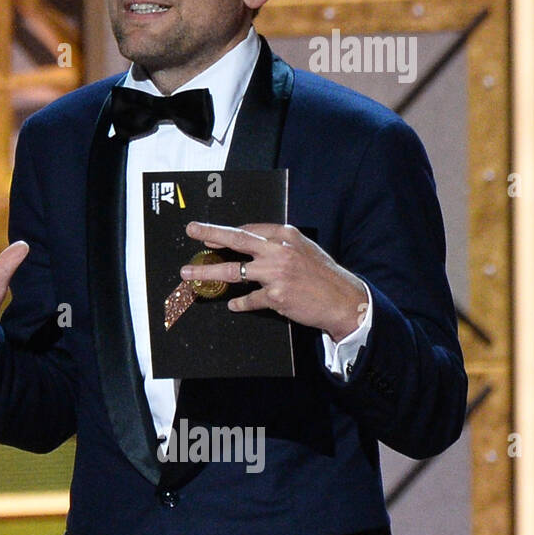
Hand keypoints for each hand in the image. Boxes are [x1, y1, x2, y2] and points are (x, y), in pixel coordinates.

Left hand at [180, 221, 368, 341]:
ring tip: (190, 275)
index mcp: (286, 235)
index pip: (248, 229)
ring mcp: (276, 274)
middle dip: (210, 234)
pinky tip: (233, 304)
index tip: (207, 235)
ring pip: (233, 271)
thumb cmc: (321, 274)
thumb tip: (247, 243)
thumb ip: (278, 244)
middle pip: (236, 240)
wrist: (344, 299)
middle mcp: (279, 250)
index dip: (224, 233)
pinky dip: (240, 303)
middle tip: (191, 231)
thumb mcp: (302, 248)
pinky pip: (249, 300)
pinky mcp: (276, 296)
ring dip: (208, 273)